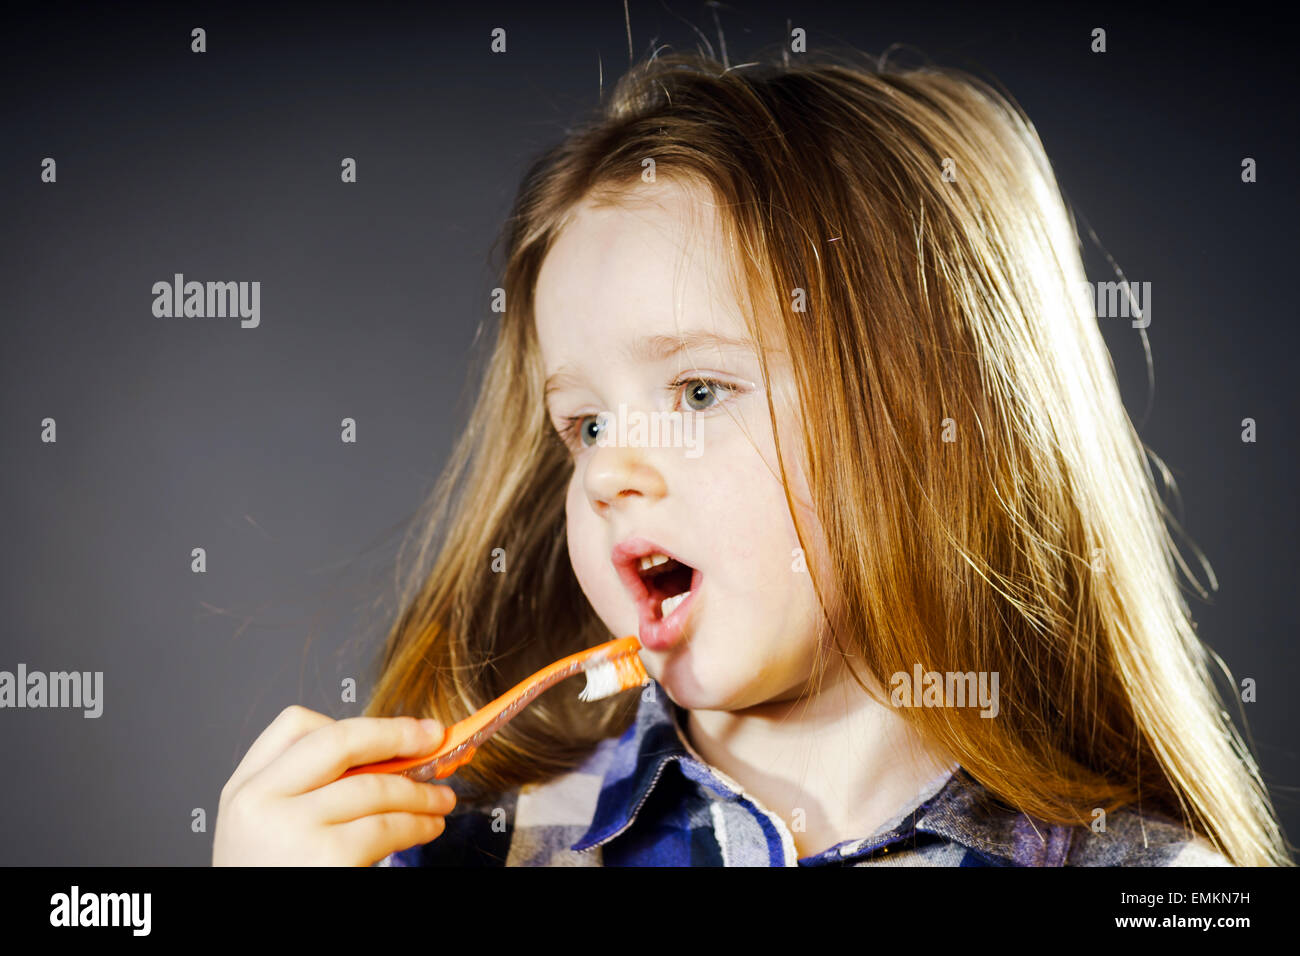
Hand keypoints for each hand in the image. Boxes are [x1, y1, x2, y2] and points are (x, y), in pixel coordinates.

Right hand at [213, 705, 455, 865]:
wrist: (253, 942)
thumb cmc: (274, 876)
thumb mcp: (269, 827)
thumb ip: (309, 788)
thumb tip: (392, 758)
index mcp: (243, 788)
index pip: (295, 725)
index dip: (353, 724)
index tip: (396, 731)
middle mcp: (260, 801)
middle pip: (340, 741)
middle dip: (396, 734)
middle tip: (434, 737)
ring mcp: (291, 829)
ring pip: (374, 787)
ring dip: (420, 791)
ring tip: (441, 800)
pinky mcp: (325, 859)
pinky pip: (386, 827)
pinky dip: (418, 823)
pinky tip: (429, 826)